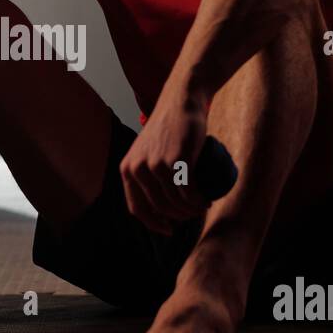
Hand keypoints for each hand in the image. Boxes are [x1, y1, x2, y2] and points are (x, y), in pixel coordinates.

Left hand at [119, 95, 210, 234]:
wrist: (180, 102)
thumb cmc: (167, 129)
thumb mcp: (144, 151)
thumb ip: (142, 170)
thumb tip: (153, 201)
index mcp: (127, 170)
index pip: (137, 208)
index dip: (153, 224)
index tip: (168, 230)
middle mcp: (138, 169)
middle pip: (160, 207)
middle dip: (178, 217)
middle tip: (193, 215)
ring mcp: (157, 164)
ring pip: (175, 202)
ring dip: (191, 211)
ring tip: (202, 207)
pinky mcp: (177, 159)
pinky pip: (188, 191)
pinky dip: (198, 201)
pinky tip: (205, 201)